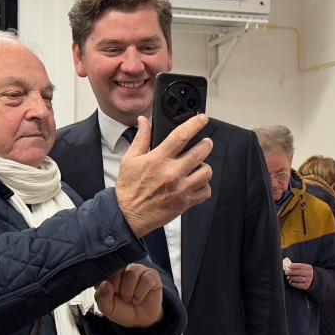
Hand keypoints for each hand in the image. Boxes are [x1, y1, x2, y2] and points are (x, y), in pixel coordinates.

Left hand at [95, 263, 163, 327]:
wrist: (141, 320)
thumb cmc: (123, 310)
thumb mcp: (108, 308)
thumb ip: (101, 297)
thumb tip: (105, 283)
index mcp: (111, 274)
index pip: (106, 273)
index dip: (109, 289)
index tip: (114, 297)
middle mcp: (124, 269)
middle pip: (118, 272)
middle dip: (121, 292)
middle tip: (125, 299)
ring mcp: (139, 270)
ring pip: (132, 272)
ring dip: (131, 292)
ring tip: (132, 299)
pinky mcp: (152, 275)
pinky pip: (146, 279)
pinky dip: (141, 293)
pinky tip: (140, 298)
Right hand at [115, 114, 212, 236]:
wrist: (128, 215)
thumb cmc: (129, 188)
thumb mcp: (130, 159)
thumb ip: (140, 138)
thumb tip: (144, 121)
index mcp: (158, 159)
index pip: (181, 136)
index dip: (195, 124)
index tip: (202, 119)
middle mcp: (172, 173)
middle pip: (200, 152)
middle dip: (206, 144)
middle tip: (204, 143)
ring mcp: (180, 188)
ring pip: (206, 172)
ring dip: (205, 166)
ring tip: (199, 165)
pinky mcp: (185, 202)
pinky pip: (205, 191)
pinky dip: (204, 186)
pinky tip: (197, 182)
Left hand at [285, 262, 313, 290]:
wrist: (313, 281)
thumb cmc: (305, 273)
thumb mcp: (304, 268)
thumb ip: (297, 267)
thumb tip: (287, 266)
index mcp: (308, 268)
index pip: (300, 266)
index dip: (294, 266)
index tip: (288, 266)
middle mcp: (309, 274)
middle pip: (299, 272)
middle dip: (291, 272)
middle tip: (286, 272)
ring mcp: (308, 280)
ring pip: (298, 278)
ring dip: (291, 278)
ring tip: (288, 277)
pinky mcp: (306, 286)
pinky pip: (298, 285)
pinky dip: (293, 283)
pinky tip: (290, 282)